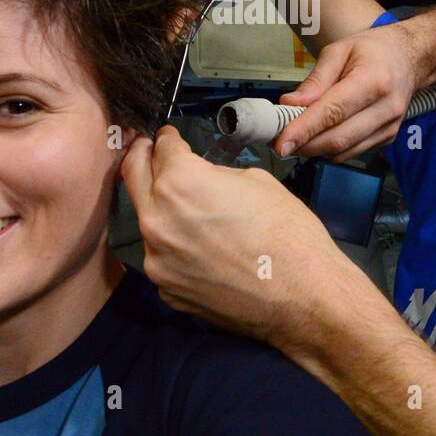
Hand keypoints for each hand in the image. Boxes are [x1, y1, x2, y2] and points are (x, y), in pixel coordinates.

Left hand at [121, 126, 352, 349]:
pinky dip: (176, 248)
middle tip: (150, 151)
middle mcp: (157, 220)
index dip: (168, 138)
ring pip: (148, 221)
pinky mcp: (166, 289)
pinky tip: (204, 250)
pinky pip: (163, 257)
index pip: (161, 148)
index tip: (169, 138)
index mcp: (180, 182)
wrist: (302, 297)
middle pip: (133, 176)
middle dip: (142, 157)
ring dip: (161, 209)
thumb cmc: (288, 235)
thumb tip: (200, 178)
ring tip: (190, 210)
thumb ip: (214, 174)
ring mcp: (157, 259)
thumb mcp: (255, 180)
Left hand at [276, 21, 419, 160]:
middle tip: (279, 142)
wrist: (410, 58)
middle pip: (338, 138)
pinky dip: (331, 149)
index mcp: (373, 80)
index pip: (333, 112)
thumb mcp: (339, 51)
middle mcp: (385, 108)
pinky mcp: (388, 138)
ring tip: (298, 136)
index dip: (304, 130)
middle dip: (304, 145)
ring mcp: (389, 127)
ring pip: (344, 152)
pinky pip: (352, 153)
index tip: (281, 143)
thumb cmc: (373, 50)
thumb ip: (315, 80)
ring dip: (315, 149)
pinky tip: (321, 135)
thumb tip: (290, 105)